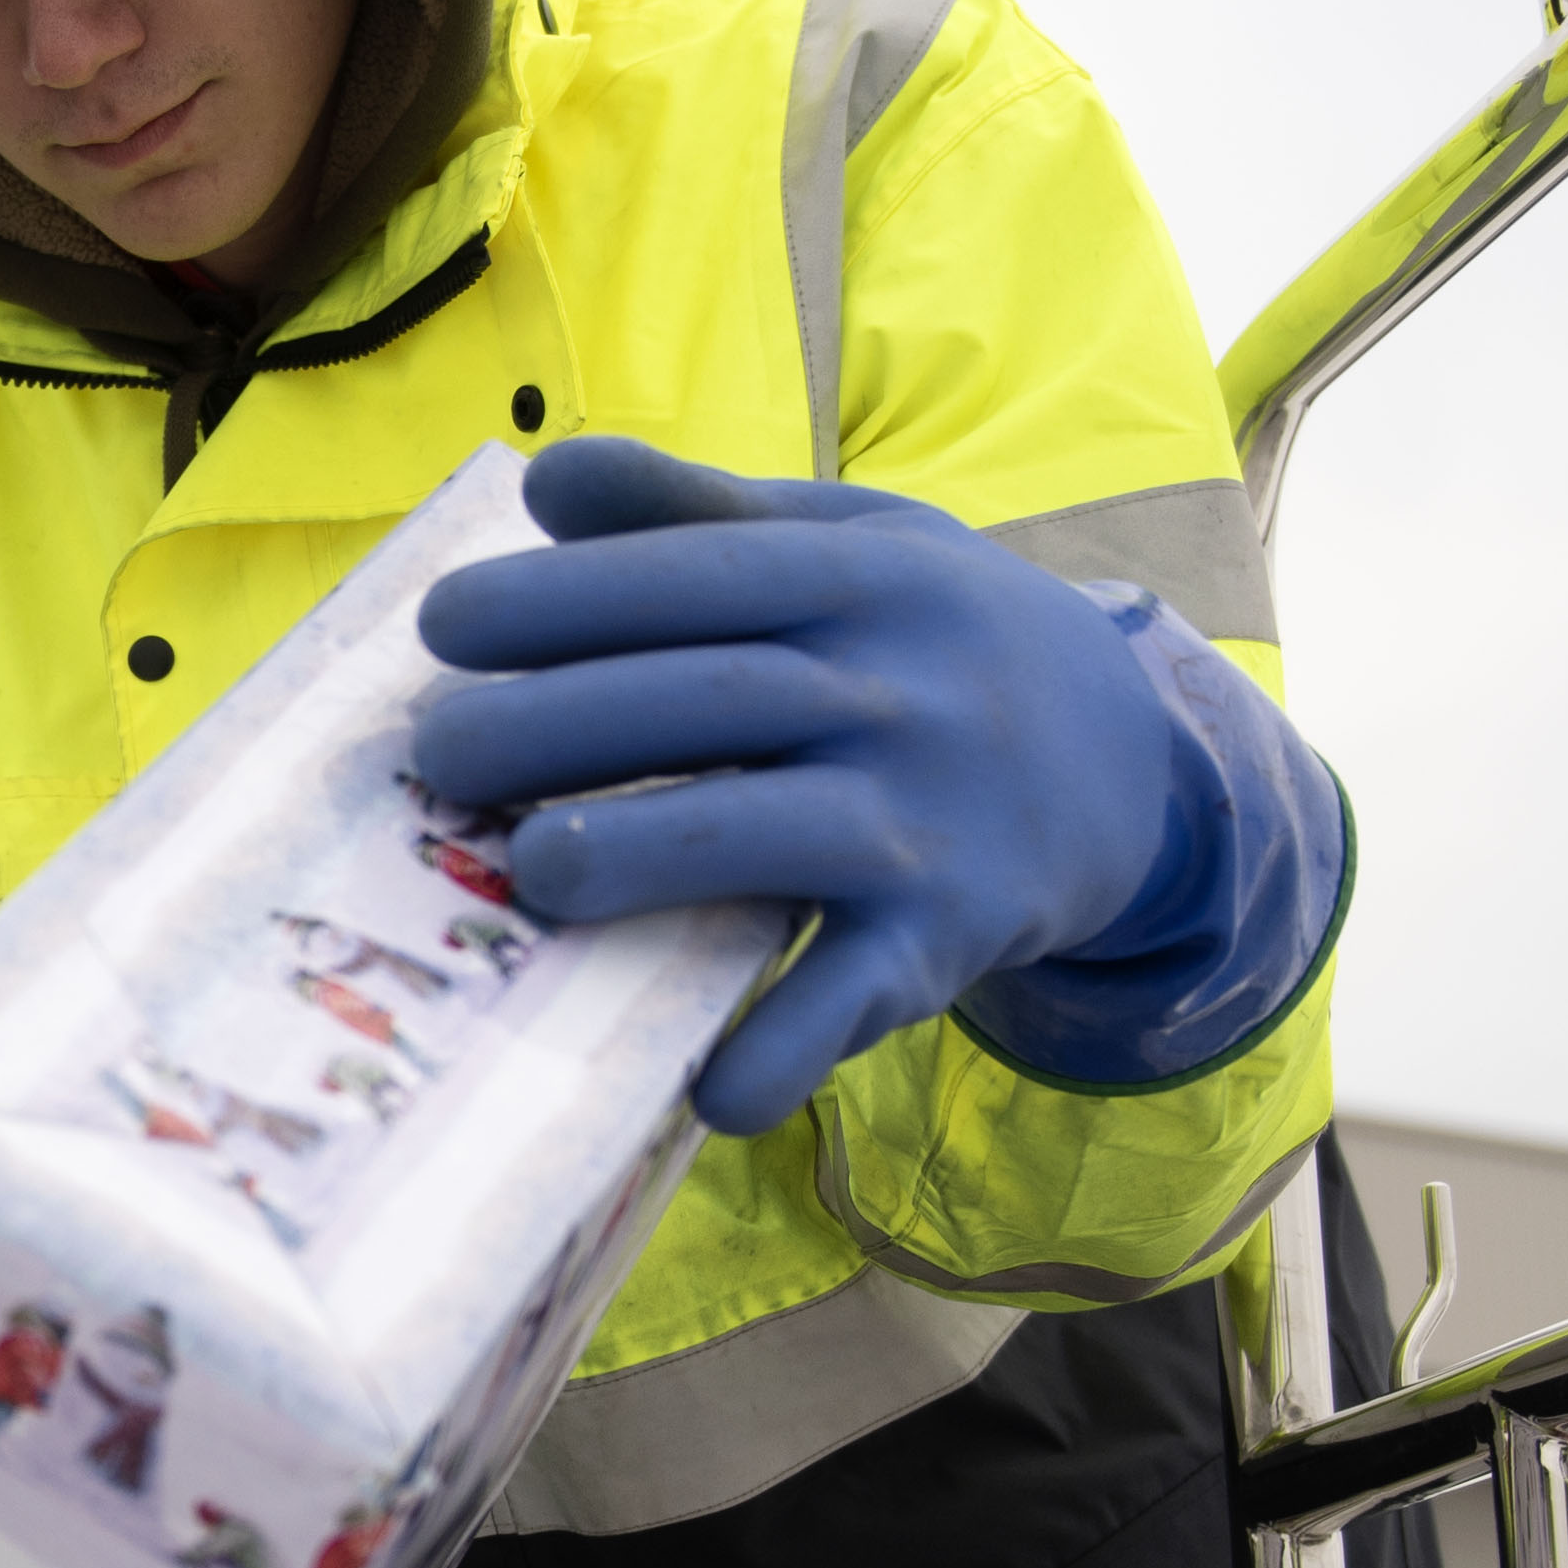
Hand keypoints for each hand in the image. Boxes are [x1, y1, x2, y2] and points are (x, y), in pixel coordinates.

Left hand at [414, 437, 1342, 1135]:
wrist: (1131, 760)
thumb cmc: (931, 640)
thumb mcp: (852, 545)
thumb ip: (699, 516)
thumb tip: (544, 481)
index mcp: (862, 577)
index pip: (702, 577)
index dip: (569, 599)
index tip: (440, 625)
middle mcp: (901, 692)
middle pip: (720, 700)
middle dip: (565, 722)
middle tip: (436, 754)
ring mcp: (930, 822)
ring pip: (780, 835)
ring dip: (654, 854)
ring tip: (526, 871)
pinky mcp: (950, 940)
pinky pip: (858, 996)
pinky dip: (784, 1043)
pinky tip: (698, 1085)